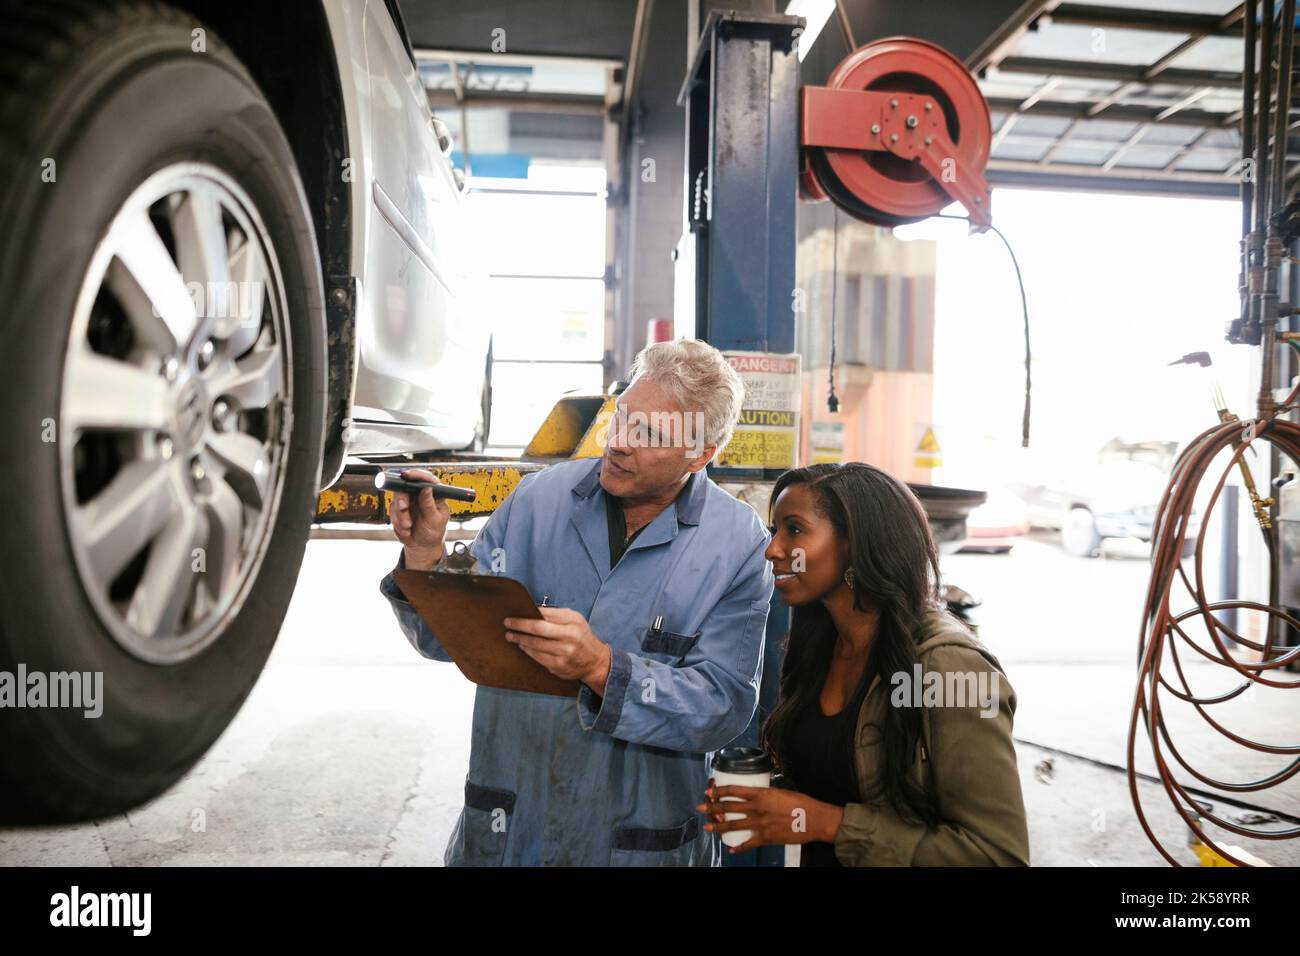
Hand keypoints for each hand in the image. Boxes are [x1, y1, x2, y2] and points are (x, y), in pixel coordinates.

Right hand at [390, 468, 449, 568]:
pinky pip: (392, 512)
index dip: (416, 475)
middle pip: (405, 487)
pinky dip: (397, 522)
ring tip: (408, 526)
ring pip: (397, 500)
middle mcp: (419, 495)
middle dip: (402, 499)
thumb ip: (430, 505)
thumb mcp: (435, 520)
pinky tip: (406, 529)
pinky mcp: (398, 510)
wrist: (422, 545)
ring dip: (400, 515)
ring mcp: (408, 501)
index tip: (407, 476)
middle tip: (404, 509)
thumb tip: (427, 489)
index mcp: (433, 494)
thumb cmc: (434, 531)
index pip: (426, 479)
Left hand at [503, 607, 610, 691]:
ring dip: (519, 639)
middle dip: (520, 625)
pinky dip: (527, 650)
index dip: (528, 613)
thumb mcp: (575, 620)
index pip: (546, 614)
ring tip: (510, 635)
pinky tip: (522, 646)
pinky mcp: (559, 666)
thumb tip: (532, 611)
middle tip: (507, 623)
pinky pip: (537, 657)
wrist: (595, 661)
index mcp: (573, 621)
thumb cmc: (581, 637)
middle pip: (538, 629)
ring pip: (535, 644)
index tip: (516, 612)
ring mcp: (564, 653)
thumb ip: (557, 615)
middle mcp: (570, 636)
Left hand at [697, 780, 844, 853]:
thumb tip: (758, 796)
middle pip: (728, 807)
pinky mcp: (766, 838)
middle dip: (712, 808)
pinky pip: (748, 844)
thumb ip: (766, 794)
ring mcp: (760, 824)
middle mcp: (757, 808)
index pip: (733, 790)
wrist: (815, 819)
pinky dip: (738, 847)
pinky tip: (731, 849)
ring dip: (718, 826)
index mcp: (761, 793)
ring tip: (708, 827)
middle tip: (700, 808)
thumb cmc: (802, 803)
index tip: (710, 791)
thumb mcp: (781, 791)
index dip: (718, 791)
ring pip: (733, 825)